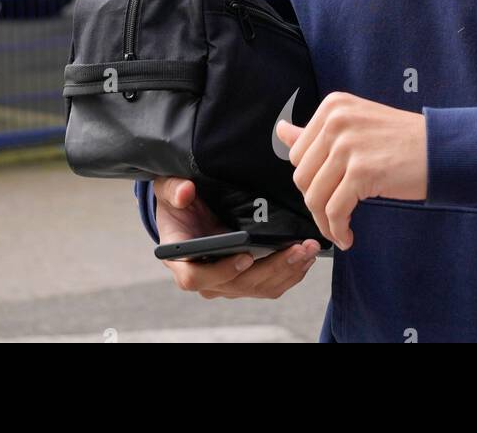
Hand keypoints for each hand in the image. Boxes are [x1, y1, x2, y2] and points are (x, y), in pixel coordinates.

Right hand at [152, 177, 321, 298]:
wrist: (189, 211)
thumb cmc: (179, 203)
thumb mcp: (168, 189)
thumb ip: (173, 189)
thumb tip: (185, 192)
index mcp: (181, 259)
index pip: (195, 277)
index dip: (220, 272)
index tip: (245, 257)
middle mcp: (205, 277)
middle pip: (238, 285)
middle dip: (272, 268)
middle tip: (297, 249)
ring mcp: (227, 281)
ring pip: (259, 288)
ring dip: (287, 271)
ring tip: (308, 250)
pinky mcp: (245, 279)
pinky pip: (269, 285)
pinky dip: (290, 273)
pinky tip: (306, 257)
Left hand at [275, 93, 427, 251]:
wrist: (442, 149)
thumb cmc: (403, 140)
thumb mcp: (357, 125)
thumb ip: (316, 132)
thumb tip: (281, 130)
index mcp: (332, 106)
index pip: (297, 153)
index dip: (311, 180)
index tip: (327, 192)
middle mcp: (336, 120)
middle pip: (302, 176)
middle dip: (316, 202)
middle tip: (335, 214)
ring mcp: (347, 145)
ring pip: (315, 196)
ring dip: (325, 222)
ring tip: (341, 229)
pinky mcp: (361, 171)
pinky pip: (335, 211)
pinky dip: (338, 229)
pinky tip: (348, 235)